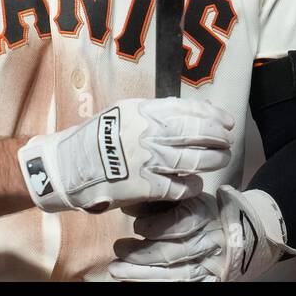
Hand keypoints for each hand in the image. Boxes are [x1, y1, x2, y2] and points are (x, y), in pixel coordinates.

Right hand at [17, 97, 233, 213]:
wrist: (68, 166)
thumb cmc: (94, 139)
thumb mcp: (121, 114)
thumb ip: (150, 114)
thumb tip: (184, 115)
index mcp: (142, 110)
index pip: (187, 109)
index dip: (211, 115)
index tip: (225, 120)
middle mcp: (147, 132)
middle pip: (196, 132)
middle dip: (217, 136)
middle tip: (227, 141)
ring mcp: (147, 160)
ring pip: (193, 159)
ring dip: (212, 159)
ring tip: (221, 159)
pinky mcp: (145, 186)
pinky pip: (179, 186)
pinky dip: (192, 185)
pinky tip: (196, 183)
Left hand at [108, 185, 295, 280]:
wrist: (248, 231)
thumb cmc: (207, 211)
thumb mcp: (189, 197)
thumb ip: (161, 200)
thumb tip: (128, 203)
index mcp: (205, 214)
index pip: (180, 222)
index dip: (156, 226)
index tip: (137, 225)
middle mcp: (211, 240)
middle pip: (174, 252)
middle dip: (142, 254)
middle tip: (118, 249)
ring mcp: (212, 264)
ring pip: (177, 275)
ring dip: (144, 275)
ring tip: (119, 271)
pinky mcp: (212, 280)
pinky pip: (187, 286)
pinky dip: (161, 286)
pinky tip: (138, 284)